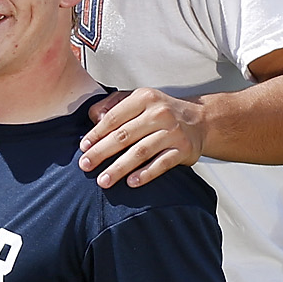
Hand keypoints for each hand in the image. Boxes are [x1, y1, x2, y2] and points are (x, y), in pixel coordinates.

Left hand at [79, 88, 203, 186]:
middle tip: (85, 165)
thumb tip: (93, 119)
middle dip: (101, 152)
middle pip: (124, 136)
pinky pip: (161, 164)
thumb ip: (111, 105)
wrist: (199, 120)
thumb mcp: (136, 99)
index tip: (83, 148)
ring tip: (103, 180)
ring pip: (140, 152)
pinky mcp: (184, 149)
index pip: (114, 118)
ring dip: (119, 168)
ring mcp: (173, 132)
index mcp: (144, 98)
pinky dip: (145, 174)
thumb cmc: (159, 111)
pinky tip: (131, 182)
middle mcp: (159, 113)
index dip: (96, 134)